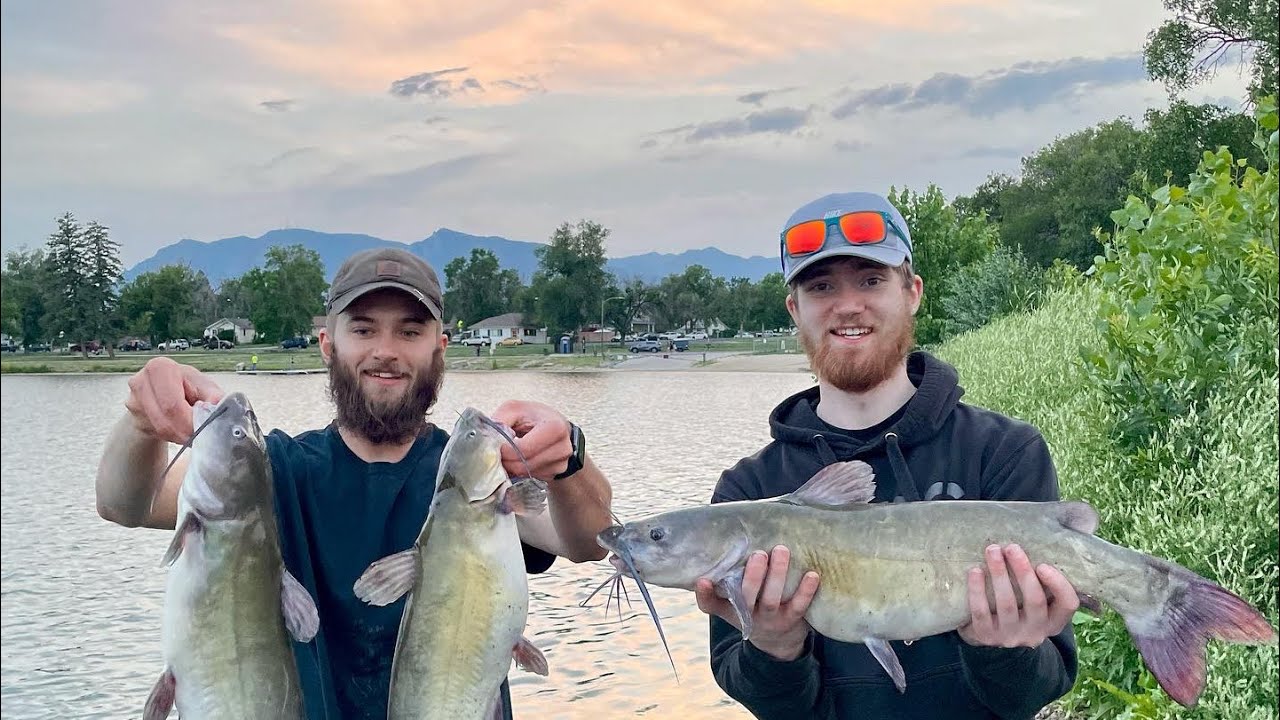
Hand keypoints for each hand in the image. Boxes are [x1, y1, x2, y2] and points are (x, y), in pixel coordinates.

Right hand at [124, 357, 224, 444]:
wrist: (163, 392)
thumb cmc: (187, 385)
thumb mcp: (203, 385)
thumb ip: (212, 395)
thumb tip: (217, 404)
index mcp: (159, 368)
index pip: (172, 405)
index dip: (189, 422)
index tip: (203, 429)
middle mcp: (140, 383)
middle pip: (164, 420)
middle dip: (186, 433)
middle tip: (202, 437)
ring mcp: (133, 402)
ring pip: (160, 430)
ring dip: (180, 436)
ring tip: (193, 430)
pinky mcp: (134, 418)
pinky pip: (156, 433)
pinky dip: (172, 436)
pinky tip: (181, 428)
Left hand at [490, 400, 572, 480]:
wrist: (555, 427)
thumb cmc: (535, 416)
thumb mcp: (516, 409)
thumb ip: (500, 420)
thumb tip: (487, 439)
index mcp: (555, 428)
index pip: (524, 449)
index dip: (505, 450)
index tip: (496, 446)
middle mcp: (562, 448)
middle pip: (523, 465)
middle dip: (506, 461)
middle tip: (498, 453)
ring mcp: (560, 464)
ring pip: (525, 474)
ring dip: (511, 467)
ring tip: (508, 454)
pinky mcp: (555, 474)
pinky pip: (530, 478)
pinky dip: (520, 471)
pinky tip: (519, 459)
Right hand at [694, 545, 818, 660]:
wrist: (777, 642)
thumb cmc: (753, 608)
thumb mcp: (736, 600)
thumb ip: (730, 577)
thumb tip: (730, 538)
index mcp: (730, 608)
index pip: (711, 605)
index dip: (705, 595)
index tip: (702, 580)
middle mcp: (747, 615)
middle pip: (746, 597)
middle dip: (752, 575)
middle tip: (758, 554)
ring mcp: (769, 619)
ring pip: (771, 599)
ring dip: (777, 575)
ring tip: (781, 550)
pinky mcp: (791, 620)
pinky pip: (798, 606)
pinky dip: (805, 591)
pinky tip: (812, 574)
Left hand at [958, 544, 1078, 647]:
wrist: (991, 638)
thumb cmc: (1019, 607)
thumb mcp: (1038, 600)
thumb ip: (1045, 579)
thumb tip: (1055, 534)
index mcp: (1054, 620)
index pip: (1068, 604)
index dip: (1058, 585)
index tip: (1043, 564)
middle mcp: (1036, 631)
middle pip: (1034, 600)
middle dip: (1023, 571)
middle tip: (1012, 547)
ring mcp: (1011, 635)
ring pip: (1006, 604)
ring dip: (999, 574)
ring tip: (992, 550)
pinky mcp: (986, 636)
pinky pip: (981, 613)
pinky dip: (977, 590)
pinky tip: (974, 571)